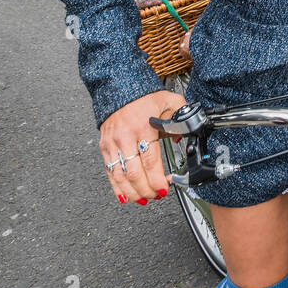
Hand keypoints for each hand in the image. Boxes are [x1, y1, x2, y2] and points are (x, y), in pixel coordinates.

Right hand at [98, 89, 184, 204]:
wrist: (119, 88)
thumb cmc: (145, 97)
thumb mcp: (170, 100)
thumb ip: (181, 117)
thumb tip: (183, 136)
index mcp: (142, 127)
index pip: (149, 160)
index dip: (156, 179)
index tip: (165, 188)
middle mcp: (125, 137)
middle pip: (134, 172)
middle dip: (146, 189)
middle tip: (157, 196)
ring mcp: (112, 143)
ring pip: (119, 176)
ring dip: (132, 192)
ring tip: (144, 199)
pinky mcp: (104, 147)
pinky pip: (109, 172)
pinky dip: (117, 187)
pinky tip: (126, 196)